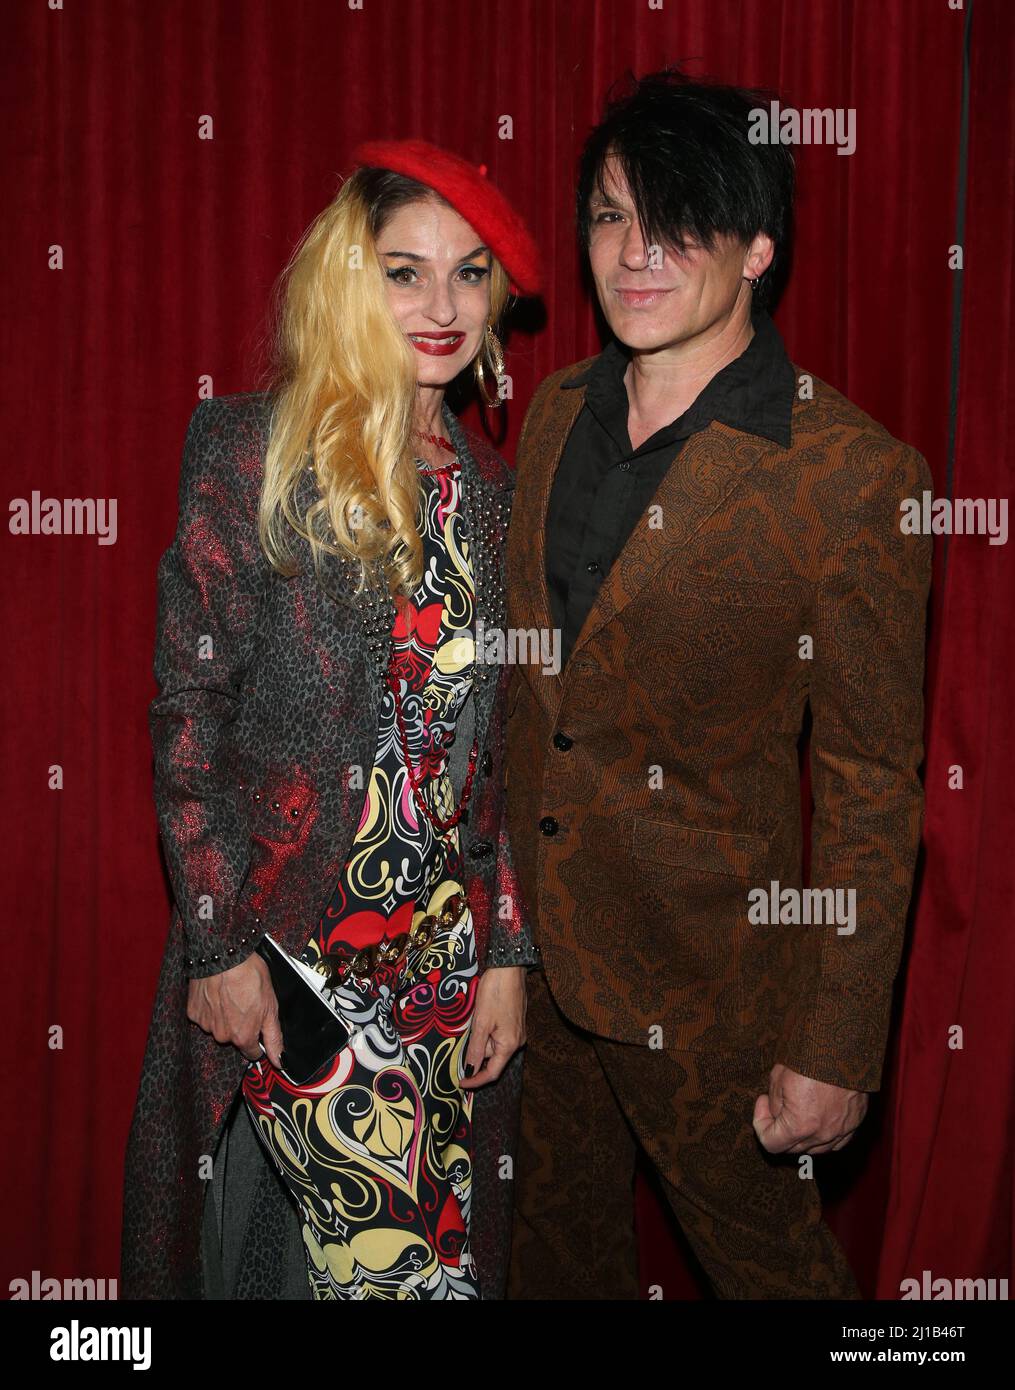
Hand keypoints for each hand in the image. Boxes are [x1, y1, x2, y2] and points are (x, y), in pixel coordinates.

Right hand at [187, 952, 282, 1066]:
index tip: (258, 1025)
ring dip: (224, 1015)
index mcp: (242, 1037)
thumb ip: (274, 1037)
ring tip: (231, 994)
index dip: (258, 1039)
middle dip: (241, 1024)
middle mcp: (222, 1036)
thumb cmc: (250, 977)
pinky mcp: (193, 1011)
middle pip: (234, 1038)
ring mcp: (205, 1024)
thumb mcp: (271, 1007)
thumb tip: (279, 1061)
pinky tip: (217, 992)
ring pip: (218, 1026)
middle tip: (245, 1002)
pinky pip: (204, 1015)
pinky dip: (210, 1007)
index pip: (252, 1052)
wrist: (225, 956)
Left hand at [460, 965, 526, 1089]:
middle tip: (467, 1031)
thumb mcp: (481, 1023)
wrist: (509, 968)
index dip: (475, 1080)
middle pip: (491, 1057)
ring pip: (493, 1045)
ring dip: (481, 1037)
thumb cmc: (495, 994)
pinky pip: (498, 1035)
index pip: (492, 1073)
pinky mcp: (515, 1022)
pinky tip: (483, 1015)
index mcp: (510, 1045)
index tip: (460, 1084)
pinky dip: (487, 1031)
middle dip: (476, 1049)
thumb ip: (475, 1049)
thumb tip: (469, 1070)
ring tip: (477, 1016)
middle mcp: (517, 1041)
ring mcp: (517, 1032)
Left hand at [753, 1063, 867, 1154]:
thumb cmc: (809, 1060)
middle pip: (792, 1148)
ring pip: (815, 1148)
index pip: (771, 1143)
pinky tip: (817, 1117)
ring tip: (797, 1111)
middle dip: (780, 1130)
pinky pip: (836, 1141)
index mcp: (800, 1126)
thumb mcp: (778, 1079)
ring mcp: (842, 1131)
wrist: (843, 1046)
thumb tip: (776, 1115)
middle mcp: (823, 1135)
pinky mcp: (855, 1122)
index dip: (761, 1124)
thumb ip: (774, 1105)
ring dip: (802, 1136)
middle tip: (776, 1105)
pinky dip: (823, 1135)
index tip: (763, 1103)